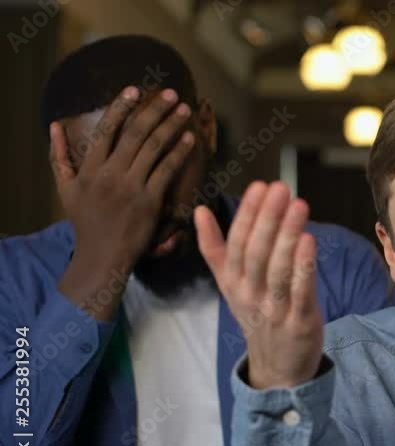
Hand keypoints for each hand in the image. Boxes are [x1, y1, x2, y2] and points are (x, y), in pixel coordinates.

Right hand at [52, 87, 193, 318]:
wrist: (102, 255)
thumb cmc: (85, 221)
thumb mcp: (66, 189)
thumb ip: (59, 156)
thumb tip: (53, 126)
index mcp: (89, 168)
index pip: (106, 130)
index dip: (120, 107)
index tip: (134, 89)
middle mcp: (109, 174)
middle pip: (134, 133)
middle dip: (153, 110)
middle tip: (169, 92)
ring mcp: (130, 187)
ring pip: (153, 148)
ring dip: (170, 125)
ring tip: (183, 109)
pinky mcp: (149, 200)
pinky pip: (166, 170)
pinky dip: (178, 152)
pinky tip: (189, 139)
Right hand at [196, 181, 323, 388]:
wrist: (277, 368)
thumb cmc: (256, 316)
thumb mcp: (230, 285)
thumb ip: (214, 248)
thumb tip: (199, 210)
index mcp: (232, 282)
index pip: (237, 243)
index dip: (248, 214)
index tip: (260, 185)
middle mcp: (249, 295)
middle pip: (256, 252)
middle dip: (268, 218)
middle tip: (280, 188)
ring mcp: (273, 310)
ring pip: (277, 269)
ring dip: (287, 235)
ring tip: (298, 204)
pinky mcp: (299, 322)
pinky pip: (300, 291)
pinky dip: (303, 266)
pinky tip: (309, 240)